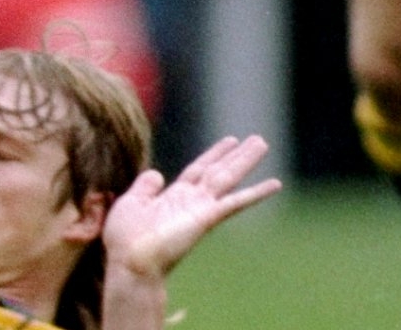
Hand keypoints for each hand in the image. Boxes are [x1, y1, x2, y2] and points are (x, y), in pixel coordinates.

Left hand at [101, 135, 280, 282]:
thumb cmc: (125, 238)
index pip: (199, 169)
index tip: (230, 140)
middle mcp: (192, 201)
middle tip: (258, 140)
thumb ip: (145, 187)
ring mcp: (202, 209)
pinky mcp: (207, 218)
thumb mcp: (131, 203)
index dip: (214, 154)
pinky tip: (275, 184)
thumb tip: (157, 174)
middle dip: (238, 156)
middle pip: (219, 172)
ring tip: (263, 144)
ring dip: (246, 161)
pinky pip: (236, 202)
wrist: (130, 261)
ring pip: (229, 179)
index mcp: (174, 197)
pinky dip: (256, 193)